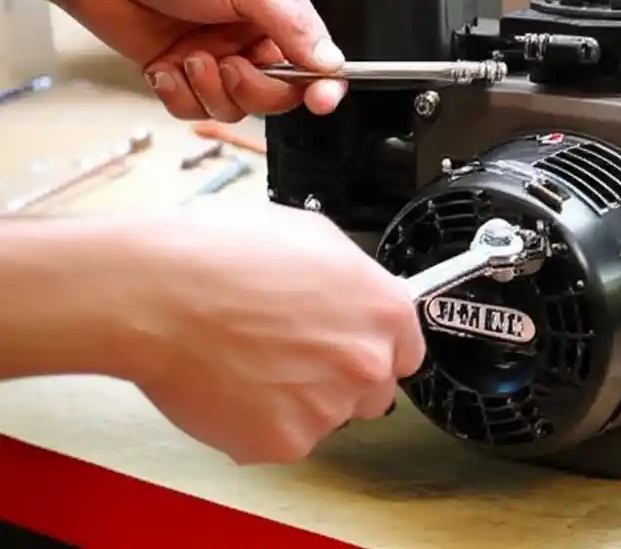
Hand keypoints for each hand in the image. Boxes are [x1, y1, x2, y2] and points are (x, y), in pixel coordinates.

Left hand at [65, 0, 346, 121]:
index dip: (324, 84)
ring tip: (189, 57)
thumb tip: (331, 62)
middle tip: (230, 67)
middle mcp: (247, 38)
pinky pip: (193, 110)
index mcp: (274, 12)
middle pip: (279, 94)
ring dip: (210, 89)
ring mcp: (213, 59)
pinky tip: (164, 66)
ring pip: (235, 107)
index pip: (317, 60)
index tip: (322, 100)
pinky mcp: (177, 76)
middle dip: (255, 88)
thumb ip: (292, 25)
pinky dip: (178, 94)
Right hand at [127, 202, 424, 464]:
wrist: (156, 293)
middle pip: (372, 391)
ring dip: (296, 401)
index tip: (346, 347)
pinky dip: (256, 424)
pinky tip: (228, 384)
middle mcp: (366, 363)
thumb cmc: (220, 256)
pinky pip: (281, 441)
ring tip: (246, 360)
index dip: (371, 348)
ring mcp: (327, 408)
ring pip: (325, 418)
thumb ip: (351, 277)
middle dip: (338, 379)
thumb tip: (356, 292)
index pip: (406, 352)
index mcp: (384, 311)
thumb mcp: (311, 236)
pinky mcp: (283, 442)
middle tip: (287, 355)